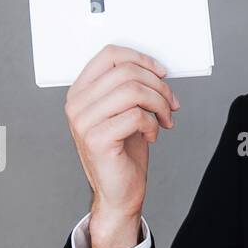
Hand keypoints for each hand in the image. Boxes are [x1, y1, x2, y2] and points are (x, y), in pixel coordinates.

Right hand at [64, 44, 176, 247]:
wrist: (118, 192)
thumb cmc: (123, 153)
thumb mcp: (125, 112)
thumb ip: (130, 87)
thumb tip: (156, 69)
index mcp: (80, 92)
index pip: (109, 55)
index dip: (141, 59)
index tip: (162, 74)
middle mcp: (76, 104)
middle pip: (126, 72)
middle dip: (158, 86)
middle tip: (171, 104)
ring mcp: (83, 122)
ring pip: (133, 91)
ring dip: (159, 104)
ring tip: (164, 120)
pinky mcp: (96, 139)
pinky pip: (136, 116)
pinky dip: (152, 124)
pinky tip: (152, 136)